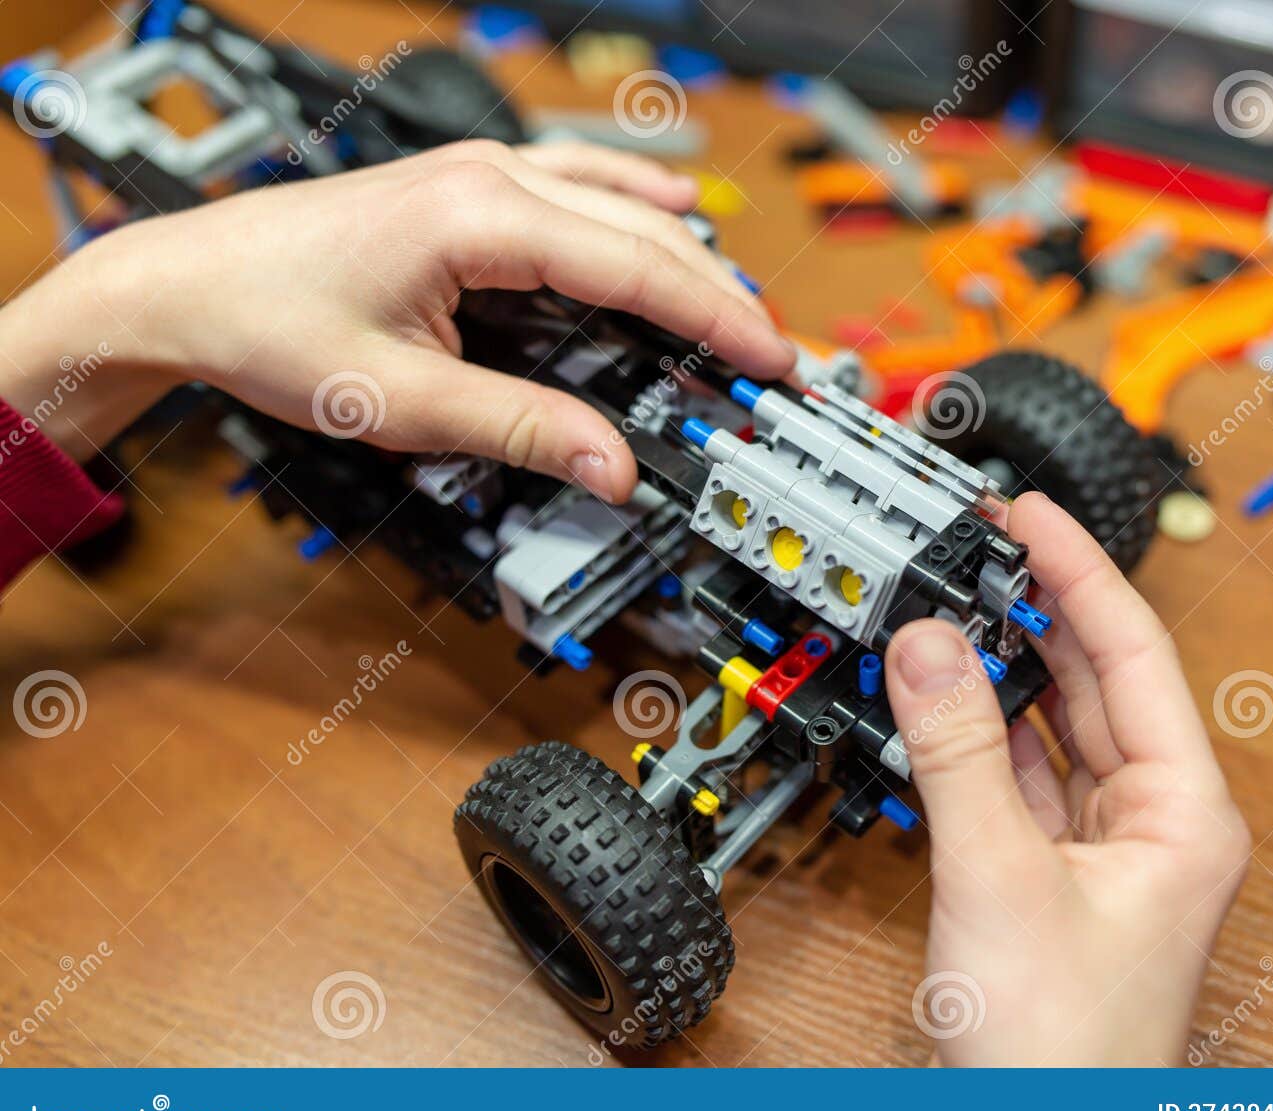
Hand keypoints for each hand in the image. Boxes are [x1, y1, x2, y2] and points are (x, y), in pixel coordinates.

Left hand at [0, 139, 793, 499]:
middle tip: (772, 358)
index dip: (716, 319)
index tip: (771, 361)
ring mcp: (476, 172)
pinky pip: (576, 181)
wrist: (187, 286)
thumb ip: (518, 430)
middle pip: (642, 231)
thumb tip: (611, 463)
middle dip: (717, 296)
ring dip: (684, 255)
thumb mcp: (401, 402)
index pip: (635, 268)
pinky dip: (632, 202)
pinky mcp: (464, 186)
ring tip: (739, 309)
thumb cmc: (269, 325)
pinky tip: (670, 203)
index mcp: (479, 219)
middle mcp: (487, 177)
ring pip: (617, 203)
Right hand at [885, 491, 1249, 1065]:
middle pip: (1097, 682)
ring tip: (956, 602)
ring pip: (1054, 728)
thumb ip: (956, 751)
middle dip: (1039, 610)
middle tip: (982, 544)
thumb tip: (926, 646)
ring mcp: (1105, 848)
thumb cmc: (1060, 1049)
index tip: (1031, 514)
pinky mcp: (1053, 873)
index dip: (1080, 572)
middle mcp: (1156, 821)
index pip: (1135, 654)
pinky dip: (979, 733)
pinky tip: (945, 694)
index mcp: (1185, 813)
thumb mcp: (998, 876)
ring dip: (1004, 669)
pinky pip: (1019, 775)